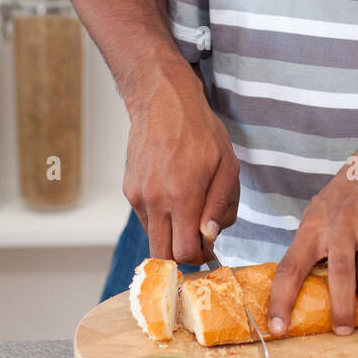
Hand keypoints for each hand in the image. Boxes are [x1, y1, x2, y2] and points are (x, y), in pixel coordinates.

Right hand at [123, 58, 239, 262]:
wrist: (163, 102)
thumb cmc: (201, 131)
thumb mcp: (227, 165)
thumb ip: (220, 205)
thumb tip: (210, 236)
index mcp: (183, 196)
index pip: (185, 252)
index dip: (199, 256)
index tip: (210, 248)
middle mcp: (156, 200)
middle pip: (164, 255)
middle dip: (183, 255)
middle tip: (199, 241)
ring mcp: (139, 196)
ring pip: (153, 239)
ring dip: (171, 237)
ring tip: (189, 214)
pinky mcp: (130, 189)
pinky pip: (146, 219)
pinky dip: (161, 219)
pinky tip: (175, 197)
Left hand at [266, 148, 357, 335]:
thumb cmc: (341, 202)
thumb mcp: (315, 217)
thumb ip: (308, 251)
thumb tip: (295, 300)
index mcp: (314, 226)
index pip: (290, 267)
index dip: (282, 299)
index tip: (278, 329)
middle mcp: (342, 222)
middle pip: (341, 272)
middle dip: (343, 308)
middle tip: (345, 331)